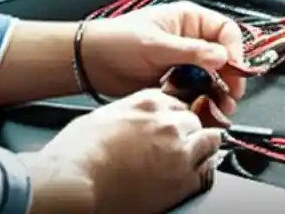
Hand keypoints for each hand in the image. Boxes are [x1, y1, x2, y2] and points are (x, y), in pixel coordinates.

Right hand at [22, 89, 223, 213]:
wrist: (75, 183)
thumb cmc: (76, 154)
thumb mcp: (101, 117)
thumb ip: (127, 113)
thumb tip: (132, 120)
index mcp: (148, 103)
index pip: (176, 102)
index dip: (172, 116)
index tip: (170, 125)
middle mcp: (168, 122)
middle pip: (193, 120)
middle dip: (188, 131)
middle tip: (178, 144)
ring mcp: (179, 150)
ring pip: (210, 141)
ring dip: (202, 147)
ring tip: (192, 157)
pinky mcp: (183, 179)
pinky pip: (207, 171)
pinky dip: (202, 171)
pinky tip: (193, 175)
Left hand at [81, 2, 245, 119]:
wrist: (89, 63)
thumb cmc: (117, 41)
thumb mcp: (155, 45)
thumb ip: (190, 52)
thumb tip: (221, 57)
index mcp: (189, 20)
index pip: (226, 32)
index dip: (235, 50)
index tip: (235, 70)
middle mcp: (191, 40)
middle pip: (223, 58)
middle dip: (230, 77)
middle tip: (232, 95)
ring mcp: (184, 62)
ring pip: (213, 77)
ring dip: (218, 92)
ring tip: (220, 108)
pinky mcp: (176, 81)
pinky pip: (197, 91)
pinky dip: (202, 101)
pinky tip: (204, 110)